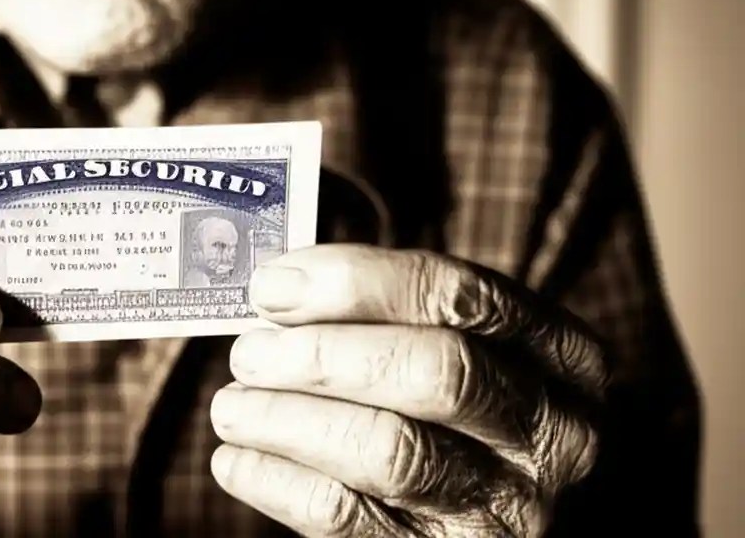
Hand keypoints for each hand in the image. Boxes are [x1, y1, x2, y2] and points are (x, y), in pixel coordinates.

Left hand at [210, 245, 606, 536]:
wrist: (479, 515)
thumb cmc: (445, 410)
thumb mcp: (450, 349)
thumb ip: (385, 313)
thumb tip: (276, 288)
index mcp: (564, 358)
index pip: (461, 297)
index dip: (358, 282)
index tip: (274, 283)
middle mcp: (555, 435)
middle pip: (435, 373)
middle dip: (323, 354)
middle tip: (248, 351)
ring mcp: (510, 511)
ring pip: (390, 450)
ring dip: (287, 418)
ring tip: (231, 404)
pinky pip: (348, 517)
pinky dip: (276, 480)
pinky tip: (237, 459)